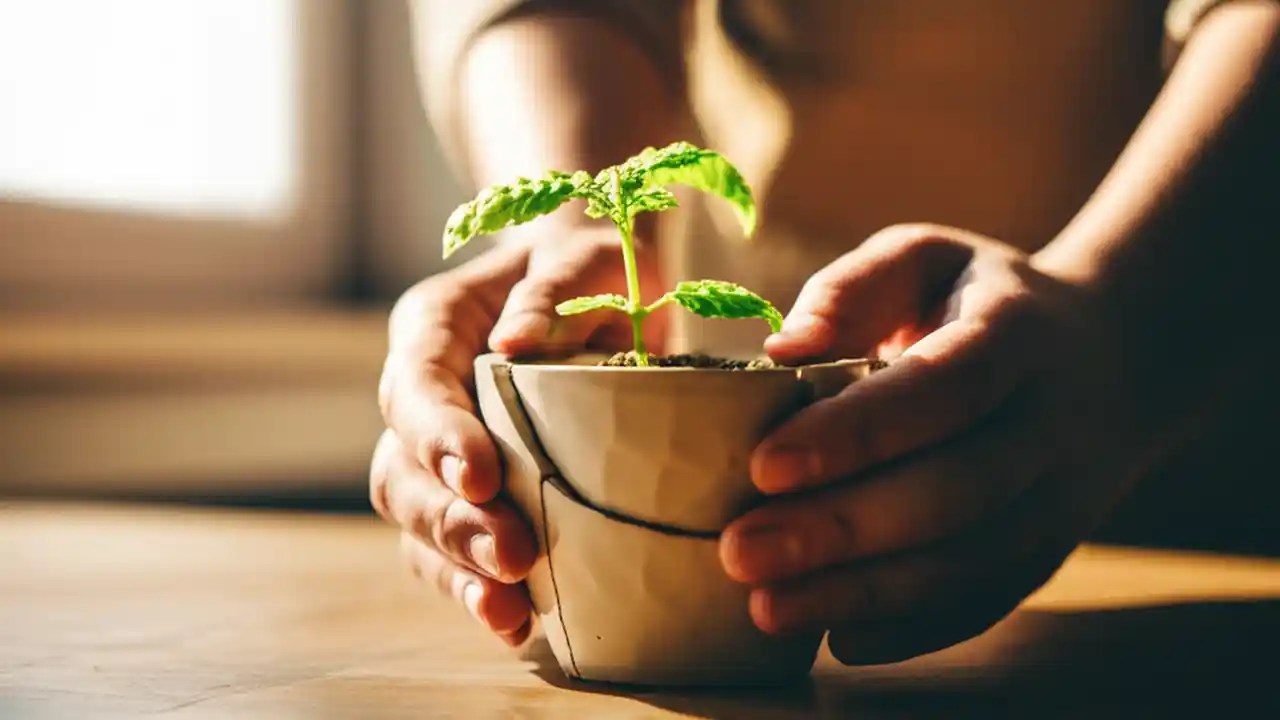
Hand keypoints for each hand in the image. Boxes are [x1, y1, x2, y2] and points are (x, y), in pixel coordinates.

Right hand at [371, 223, 665, 644]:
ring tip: (507, 605)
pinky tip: (515, 622)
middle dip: (451, 520)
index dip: (438, 436)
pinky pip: (450, 551)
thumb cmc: (593, 267)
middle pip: (403, 468)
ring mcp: (438, 451)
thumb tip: (513, 343)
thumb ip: (553, 291)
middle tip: (514, 555)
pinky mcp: (471, 495)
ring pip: (416, 520)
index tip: (482, 477)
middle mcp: (422, 394)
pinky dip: (474, 588)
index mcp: (435, 327)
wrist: (601, 293)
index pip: (414, 384)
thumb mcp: (587, 260)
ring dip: (456, 567)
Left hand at [720, 224, 1162, 663]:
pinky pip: (986, 603)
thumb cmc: (978, 300)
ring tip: (767, 609)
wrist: (1113, 357)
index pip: (944, 388)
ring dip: (864, 595)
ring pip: (970, 563)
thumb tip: (780, 354)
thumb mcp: (924, 259)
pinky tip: (836, 640)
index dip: (858, 431)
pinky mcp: (1049, 551)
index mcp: (1019, 333)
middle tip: (740, 551)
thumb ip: (850, 292)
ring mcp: (1061, 498)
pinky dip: (912, 631)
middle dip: (842, 529)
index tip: (764, 464)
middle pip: (956, 492)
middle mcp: (1053, 424)